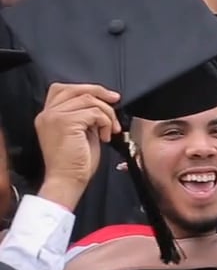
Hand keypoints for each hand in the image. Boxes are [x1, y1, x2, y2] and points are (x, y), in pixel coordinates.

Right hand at [35, 83, 120, 210]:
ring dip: (107, 114)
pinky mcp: (65, 122)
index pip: (64, 89)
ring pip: (89, 100)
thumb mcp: (81, 133)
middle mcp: (47, 113)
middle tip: (116, 102)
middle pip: (76, 89)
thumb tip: (103, 105)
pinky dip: (106, 122)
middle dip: (100, 93)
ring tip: (110, 130)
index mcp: (48, 115)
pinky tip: (105, 137)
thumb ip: (86, 116)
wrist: (67, 180)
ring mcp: (54, 116)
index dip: (88, 89)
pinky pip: (94, 113)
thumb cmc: (76, 163)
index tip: (108, 98)